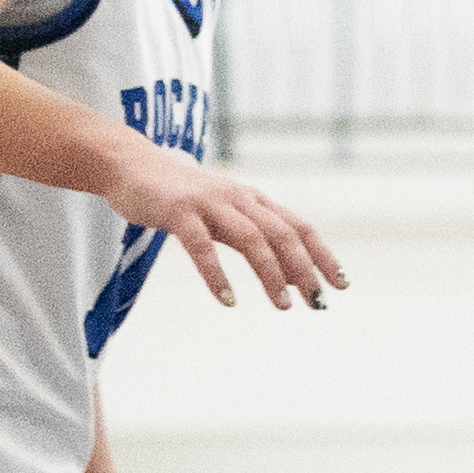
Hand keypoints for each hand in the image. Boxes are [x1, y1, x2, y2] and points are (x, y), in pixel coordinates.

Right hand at [102, 146, 346, 311]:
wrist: (132, 165)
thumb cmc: (183, 197)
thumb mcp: (226, 216)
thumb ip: (256, 240)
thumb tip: (290, 276)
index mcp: (254, 200)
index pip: (299, 227)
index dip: (322, 255)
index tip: (341, 284)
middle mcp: (239, 198)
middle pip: (283, 234)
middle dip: (305, 269)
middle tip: (319, 303)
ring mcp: (209, 203)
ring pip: (251, 239)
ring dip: (271, 275)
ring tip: (284, 306)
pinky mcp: (178, 212)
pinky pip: (201, 246)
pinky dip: (217, 274)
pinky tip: (228, 300)